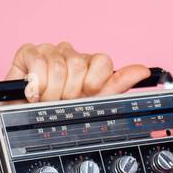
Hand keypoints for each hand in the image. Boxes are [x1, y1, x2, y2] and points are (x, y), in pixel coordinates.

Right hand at [4, 43, 150, 102]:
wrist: (29, 121)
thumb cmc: (60, 113)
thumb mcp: (95, 103)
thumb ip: (119, 85)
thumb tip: (143, 71)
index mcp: (89, 65)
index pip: (103, 61)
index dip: (94, 83)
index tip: (85, 95)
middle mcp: (70, 54)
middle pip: (79, 65)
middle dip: (70, 91)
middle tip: (62, 101)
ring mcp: (50, 51)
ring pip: (58, 67)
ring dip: (51, 91)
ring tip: (47, 99)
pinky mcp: (28, 52)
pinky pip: (38, 63)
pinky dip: (36, 84)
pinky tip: (34, 92)